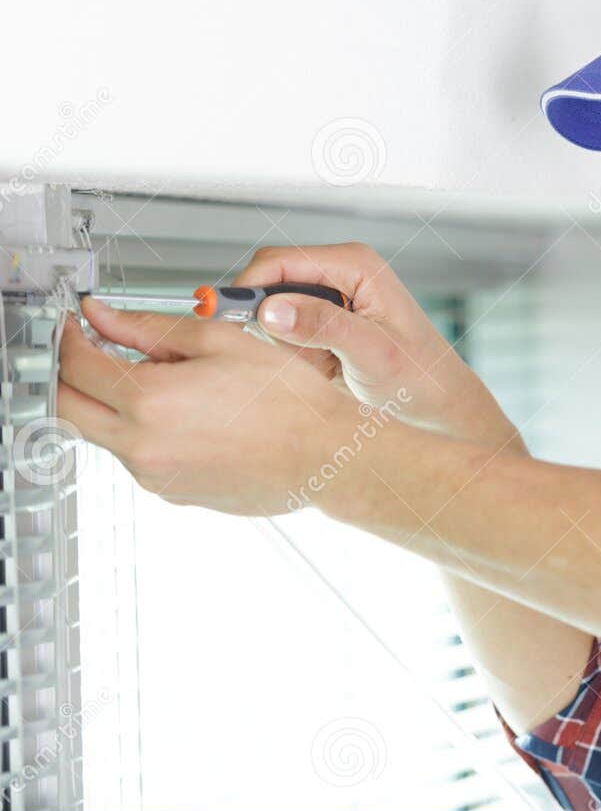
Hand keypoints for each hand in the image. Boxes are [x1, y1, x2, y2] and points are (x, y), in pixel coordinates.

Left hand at [57, 302, 360, 515]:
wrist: (325, 455)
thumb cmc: (289, 402)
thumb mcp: (221, 341)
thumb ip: (150, 327)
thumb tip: (105, 318)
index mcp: (150, 401)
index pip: (77, 363)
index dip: (71, 335)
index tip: (78, 324)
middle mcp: (141, 445)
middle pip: (66, 407)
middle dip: (68, 373)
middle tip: (89, 350)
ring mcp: (154, 475)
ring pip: (100, 434)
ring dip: (107, 404)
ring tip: (155, 381)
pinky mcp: (171, 492)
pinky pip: (136, 457)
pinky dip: (141, 431)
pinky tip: (184, 414)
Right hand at [231, 242, 521, 449]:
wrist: (437, 407)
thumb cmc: (420, 378)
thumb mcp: (373, 353)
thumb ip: (324, 327)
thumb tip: (271, 310)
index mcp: (355, 265)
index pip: (278, 261)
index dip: (248, 289)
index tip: (226, 322)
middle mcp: (339, 274)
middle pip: (268, 284)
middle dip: (268, 324)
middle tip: (291, 358)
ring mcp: (329, 300)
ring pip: (271, 314)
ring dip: (284, 346)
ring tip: (323, 367)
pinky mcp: (321, 325)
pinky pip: (282, 337)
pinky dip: (292, 358)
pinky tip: (324, 371)